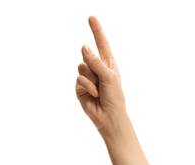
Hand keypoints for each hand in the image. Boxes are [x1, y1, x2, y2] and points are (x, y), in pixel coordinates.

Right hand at [76, 16, 128, 136]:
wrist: (109, 117)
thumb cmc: (115, 97)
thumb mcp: (109, 77)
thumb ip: (96, 62)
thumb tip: (84, 47)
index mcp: (108, 64)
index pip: (101, 43)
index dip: (96, 30)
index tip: (91, 17)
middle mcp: (97, 67)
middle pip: (87, 54)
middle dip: (92, 62)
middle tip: (101, 78)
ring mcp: (87, 76)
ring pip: (82, 66)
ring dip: (92, 78)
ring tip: (99, 89)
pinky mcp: (80, 86)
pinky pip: (79, 78)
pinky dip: (88, 86)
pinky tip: (94, 94)